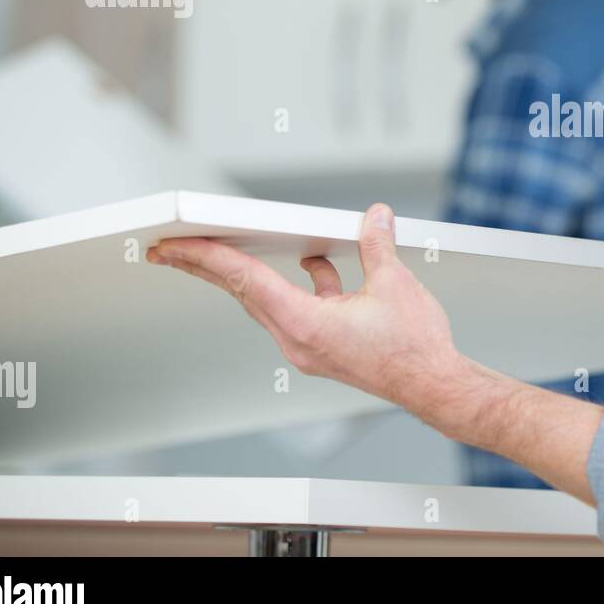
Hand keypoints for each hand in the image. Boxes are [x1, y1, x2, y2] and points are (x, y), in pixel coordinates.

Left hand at [145, 202, 460, 407]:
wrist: (434, 385)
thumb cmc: (413, 348)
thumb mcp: (395, 283)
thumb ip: (376, 245)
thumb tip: (374, 217)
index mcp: (305, 324)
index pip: (245, 281)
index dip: (208, 257)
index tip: (176, 246)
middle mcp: (298, 339)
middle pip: (242, 294)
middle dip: (205, 268)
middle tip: (170, 248)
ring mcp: (309, 346)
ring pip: (265, 302)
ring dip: (246, 275)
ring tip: (224, 249)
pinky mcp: (324, 346)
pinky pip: (298, 307)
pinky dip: (298, 283)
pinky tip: (315, 263)